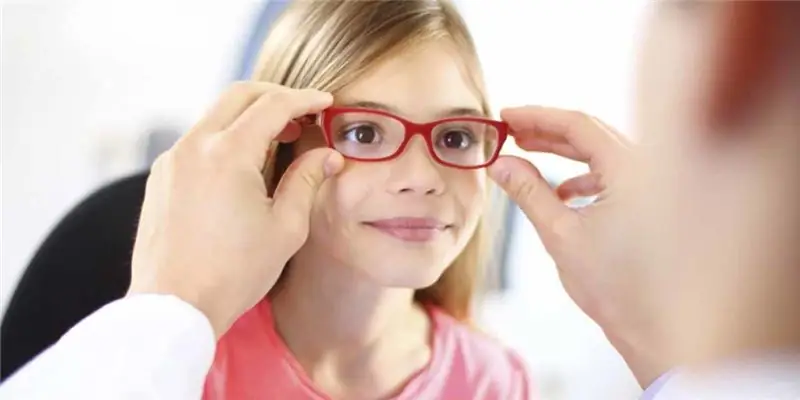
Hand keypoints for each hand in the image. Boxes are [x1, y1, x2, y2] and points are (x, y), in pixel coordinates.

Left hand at [127, 82, 343, 337]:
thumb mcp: (285, 228)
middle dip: (274, 96)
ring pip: (215, 117)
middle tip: (302, 113)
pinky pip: (197, 142)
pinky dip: (224, 139)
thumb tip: (327, 157)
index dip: (305, 99)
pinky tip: (243, 166)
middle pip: (238, 95)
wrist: (174, 308)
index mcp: (227, 154)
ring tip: (277, 141)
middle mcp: (193, 146)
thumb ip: (307, 181)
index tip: (325, 102)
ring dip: (248, 118)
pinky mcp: (160, 178)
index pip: (273, 105)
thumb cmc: (233, 274)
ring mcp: (171, 160)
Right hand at [487, 106, 665, 387]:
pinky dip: (583, 175)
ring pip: (602, 153)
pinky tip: (560, 191)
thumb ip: (528, 192)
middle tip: (510, 131)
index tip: (506, 117)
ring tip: (527, 153)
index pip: (578, 125)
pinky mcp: (651, 202)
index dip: (537, 117)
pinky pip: (614, 174)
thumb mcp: (560, 234)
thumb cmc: (613, 286)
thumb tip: (500, 163)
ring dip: (564, 152)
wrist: (654, 326)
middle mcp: (648, 169)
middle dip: (547, 131)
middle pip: (591, 133)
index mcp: (630, 170)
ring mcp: (652, 185)